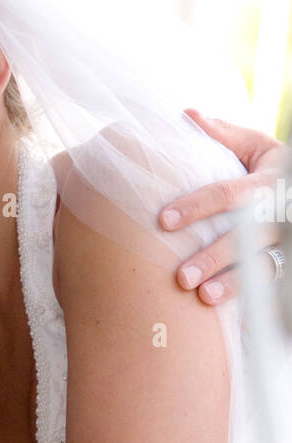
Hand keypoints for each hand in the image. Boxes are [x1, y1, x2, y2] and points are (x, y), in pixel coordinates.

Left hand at [160, 109, 287, 304]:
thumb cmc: (271, 167)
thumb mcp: (255, 146)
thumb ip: (222, 134)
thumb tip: (187, 115)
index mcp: (270, 180)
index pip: (230, 194)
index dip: (197, 207)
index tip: (163, 220)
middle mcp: (282, 212)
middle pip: (247, 237)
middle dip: (214, 257)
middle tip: (180, 278)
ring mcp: (288, 242)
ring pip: (263, 267)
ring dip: (235, 285)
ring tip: (205, 299)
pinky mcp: (288, 264)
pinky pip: (275, 290)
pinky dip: (258, 310)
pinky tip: (237, 326)